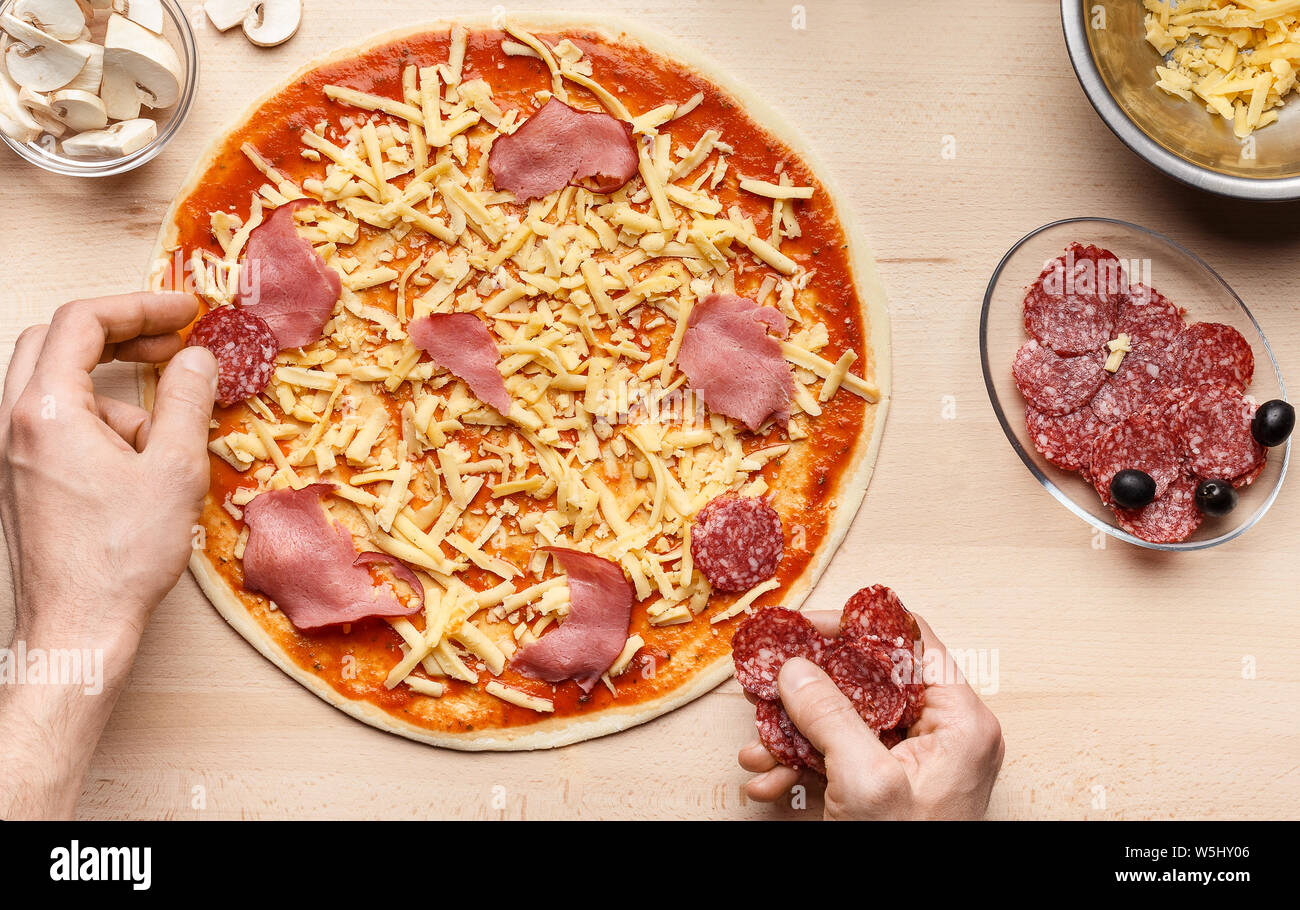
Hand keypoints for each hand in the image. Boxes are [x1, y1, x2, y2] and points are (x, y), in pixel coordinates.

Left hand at [0, 292, 215, 817]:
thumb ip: (186, 401)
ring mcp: (9, 452)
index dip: (139, 306)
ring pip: (53, 383)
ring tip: (162, 430)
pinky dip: (97, 421)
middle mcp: (13, 423)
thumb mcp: (174, 469)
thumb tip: (198, 358)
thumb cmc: (122, 556)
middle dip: (116, 332)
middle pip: (53, 340)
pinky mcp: (17, 478)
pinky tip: (137, 466)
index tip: (186, 314)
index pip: (82, 322)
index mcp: (47, 410)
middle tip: (169, 343)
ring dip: (110, 385)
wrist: (75, 628)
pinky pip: (54, 423)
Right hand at [738, 611, 1003, 819]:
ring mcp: (914, 763)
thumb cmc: (908, 855)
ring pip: (846, 718)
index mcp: (960, 722)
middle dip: (810, 685)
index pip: (911, 641)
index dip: (858, 626)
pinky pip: (840, 757)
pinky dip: (801, 765)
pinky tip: (767, 780)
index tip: (808, 625)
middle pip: (869, 679)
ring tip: (758, 744)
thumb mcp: (865, 780)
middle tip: (769, 678)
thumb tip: (796, 667)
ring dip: (794, 731)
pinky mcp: (888, 787)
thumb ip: (830, 714)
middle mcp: (942, 735)